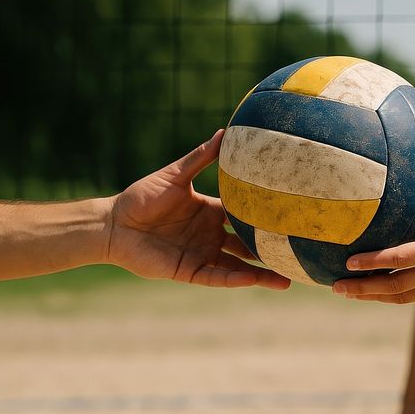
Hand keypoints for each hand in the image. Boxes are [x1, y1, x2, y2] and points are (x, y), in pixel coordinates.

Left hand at [107, 130, 290, 289]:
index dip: (268, 217)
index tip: (293, 215)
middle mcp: (211, 236)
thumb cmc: (141, 196)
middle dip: (272, 252)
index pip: (246, 215)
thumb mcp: (175, 175)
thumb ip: (201, 157)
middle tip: (300, 255)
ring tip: (286, 281)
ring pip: (238, 268)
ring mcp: (201, 255)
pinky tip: (251, 279)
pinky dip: (233, 279)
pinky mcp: (188, 271)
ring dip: (261, 275)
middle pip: (249, 246)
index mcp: (211, 212)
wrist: (113, 222)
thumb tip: (224, 132)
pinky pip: (215, 277)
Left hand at [332, 140, 414, 302]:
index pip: (403, 257)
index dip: (374, 262)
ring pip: (405, 297)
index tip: (349, 262)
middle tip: (336, 286)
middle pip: (396, 286)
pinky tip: (379, 293)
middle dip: (364, 288)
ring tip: (349, 293)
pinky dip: (396, 297)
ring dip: (375, 297)